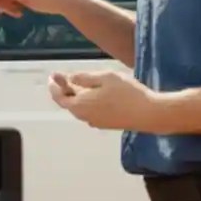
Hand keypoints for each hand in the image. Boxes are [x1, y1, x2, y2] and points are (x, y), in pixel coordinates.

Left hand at [48, 71, 162, 131]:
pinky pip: (90, 112)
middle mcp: (85, 117)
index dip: (54, 86)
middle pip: (69, 103)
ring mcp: (96, 122)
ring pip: (80, 108)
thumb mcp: (105, 78)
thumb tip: (69, 78)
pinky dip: (87, 102)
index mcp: (80, 105)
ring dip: (77, 96)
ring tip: (78, 83)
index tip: (52, 76)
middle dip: (65, 89)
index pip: (59, 97)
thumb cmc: (127, 93)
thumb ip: (84, 78)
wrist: (149, 114)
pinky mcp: (106, 124)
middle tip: (64, 77)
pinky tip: (95, 94)